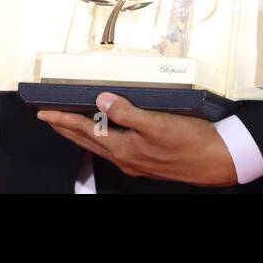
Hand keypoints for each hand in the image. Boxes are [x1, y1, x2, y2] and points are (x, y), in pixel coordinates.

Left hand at [37, 92, 239, 186]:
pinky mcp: (147, 161)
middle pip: (87, 140)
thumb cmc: (191, 141)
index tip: (43, 113)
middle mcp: (126, 158)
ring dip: (81, 133)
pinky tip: (105, 133)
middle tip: (48, 118)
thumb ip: (126, 112)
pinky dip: (101, 138)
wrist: (219, 160)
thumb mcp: (157, 122)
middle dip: (65, 128)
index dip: (62, 120)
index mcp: (123, 148)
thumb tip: (100, 101)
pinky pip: (114, 148)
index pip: (84, 130)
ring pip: (100, 146)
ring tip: (68, 124)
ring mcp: (136, 162)